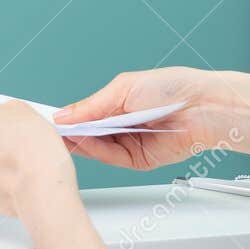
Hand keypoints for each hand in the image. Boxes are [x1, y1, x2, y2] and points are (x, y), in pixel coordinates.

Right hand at [55, 67, 249, 169]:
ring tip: (60, 136)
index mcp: (119, 105)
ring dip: (79, 142)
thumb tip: (63, 114)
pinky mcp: (140, 160)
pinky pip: (112, 158)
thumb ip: (91, 106)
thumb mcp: (124, 89)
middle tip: (46, 131)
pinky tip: (83, 142)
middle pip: (89, 134)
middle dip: (70, 132)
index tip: (46, 118)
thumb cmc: (173, 88)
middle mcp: (124, 126)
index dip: (68, 118)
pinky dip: (96, 152)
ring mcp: (131, 143)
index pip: (86, 115)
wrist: (203, 106)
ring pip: (97, 148)